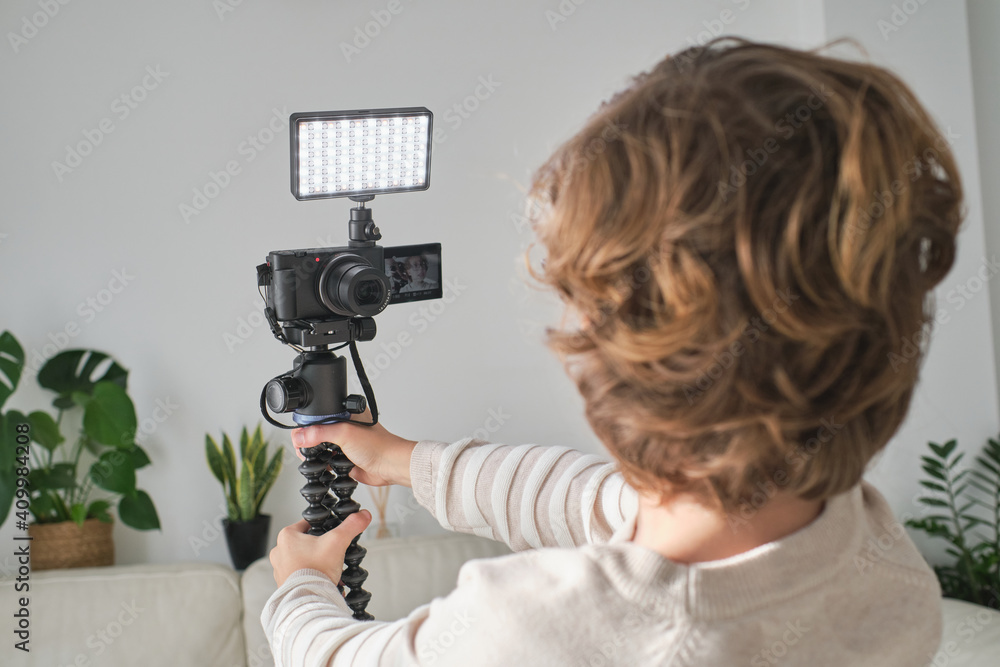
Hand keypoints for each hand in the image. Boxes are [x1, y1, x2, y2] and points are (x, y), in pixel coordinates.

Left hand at [270, 511, 371, 586]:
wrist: (309, 599)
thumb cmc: (315, 571)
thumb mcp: (337, 542)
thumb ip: (351, 526)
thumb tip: (362, 515)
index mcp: (287, 536)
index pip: (307, 524)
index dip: (322, 527)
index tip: (331, 532)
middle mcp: (279, 552)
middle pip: (305, 543)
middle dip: (320, 548)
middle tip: (331, 552)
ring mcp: (280, 569)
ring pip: (302, 559)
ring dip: (315, 562)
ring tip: (328, 568)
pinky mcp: (285, 583)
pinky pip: (300, 575)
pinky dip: (311, 576)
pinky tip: (323, 579)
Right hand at [291, 418, 416, 487]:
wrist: (390, 466)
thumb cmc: (378, 445)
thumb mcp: (344, 433)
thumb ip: (320, 433)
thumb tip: (299, 436)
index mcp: (345, 413)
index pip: (317, 415)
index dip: (305, 424)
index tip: (299, 435)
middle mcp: (344, 426)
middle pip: (316, 431)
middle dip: (307, 440)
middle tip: (303, 448)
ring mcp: (344, 443)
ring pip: (320, 447)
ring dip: (315, 453)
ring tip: (313, 456)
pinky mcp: (345, 458)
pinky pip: (327, 460)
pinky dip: (323, 464)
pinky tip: (325, 465)